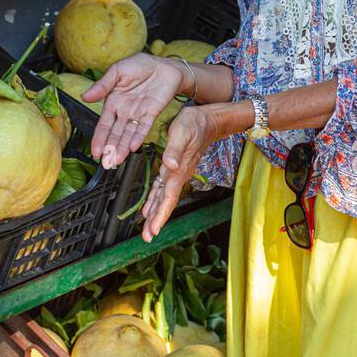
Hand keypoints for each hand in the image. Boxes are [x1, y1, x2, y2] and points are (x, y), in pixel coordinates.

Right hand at [83, 53, 187, 167]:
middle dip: (110, 148)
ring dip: (122, 147)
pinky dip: (138, 137)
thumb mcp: (117, 71)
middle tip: (105, 163)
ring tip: (117, 160)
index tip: (95, 152)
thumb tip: (85, 96)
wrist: (164, 65)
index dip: (99, 138)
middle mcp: (124, 111)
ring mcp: (138, 113)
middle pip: (115, 133)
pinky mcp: (152, 113)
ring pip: (128, 134)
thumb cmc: (139, 65)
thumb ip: (102, 85)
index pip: (104, 124)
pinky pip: (144, 127)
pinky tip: (133, 147)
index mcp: (113, 102)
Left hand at [141, 106, 216, 242]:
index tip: (153, 229)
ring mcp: (177, 172)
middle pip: (166, 202)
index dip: (160, 214)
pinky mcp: (175, 167)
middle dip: (157, 220)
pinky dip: (156, 199)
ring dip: (155, 213)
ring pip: (164, 197)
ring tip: (147, 228)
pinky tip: (150, 206)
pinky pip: (163, 188)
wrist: (210, 120)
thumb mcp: (183, 132)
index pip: (168, 196)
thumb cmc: (196, 123)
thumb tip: (169, 166)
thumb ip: (175, 150)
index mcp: (179, 170)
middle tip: (147, 237)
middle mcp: (178, 174)